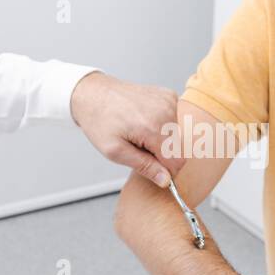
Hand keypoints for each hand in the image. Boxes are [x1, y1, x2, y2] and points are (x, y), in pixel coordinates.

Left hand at [70, 71, 183, 187]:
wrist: (94, 94)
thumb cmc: (100, 121)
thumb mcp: (115, 151)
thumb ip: (144, 166)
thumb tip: (165, 180)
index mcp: (153, 127)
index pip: (178, 161)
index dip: (167, 171)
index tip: (153, 170)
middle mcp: (166, 111)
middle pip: (179, 149)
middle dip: (162, 154)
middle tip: (140, 147)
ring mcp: (169, 101)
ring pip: (179, 135)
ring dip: (162, 139)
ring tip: (140, 133)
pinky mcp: (169, 96)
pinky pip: (175, 121)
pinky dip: (163, 125)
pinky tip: (145, 121)